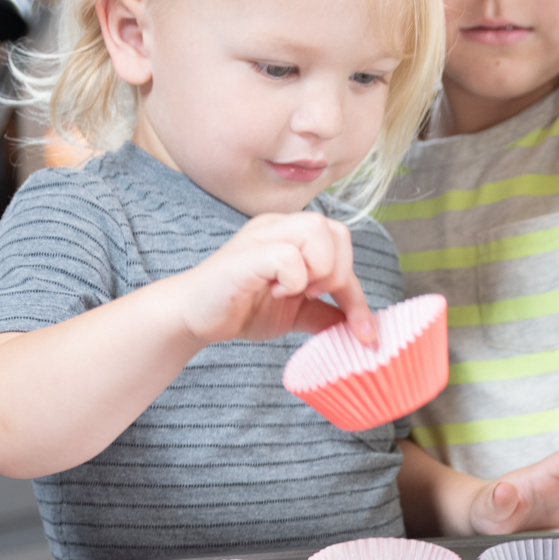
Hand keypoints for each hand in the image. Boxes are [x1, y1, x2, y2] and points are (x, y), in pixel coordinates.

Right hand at [175, 211, 376, 346]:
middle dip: (339, 274)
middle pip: (338, 230)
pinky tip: (274, 292)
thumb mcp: (295, 312)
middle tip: (315, 298)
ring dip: (319, 270)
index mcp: (294, 235)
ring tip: (296, 292)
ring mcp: (262, 235)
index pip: (344, 249)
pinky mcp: (247, 254)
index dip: (358, 294)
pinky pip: (288, 255)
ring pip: (316, 230)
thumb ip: (325, 314)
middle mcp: (280, 226)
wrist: (193, 317)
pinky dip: (292, 279)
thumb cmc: (240, 307)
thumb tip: (360, 328)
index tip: (364, 333)